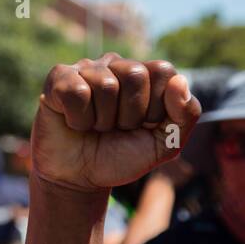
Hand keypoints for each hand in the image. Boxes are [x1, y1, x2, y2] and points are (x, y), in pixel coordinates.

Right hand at [30, 54, 200, 191]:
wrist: (80, 179)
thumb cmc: (121, 156)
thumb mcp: (164, 144)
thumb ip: (186, 115)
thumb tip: (179, 81)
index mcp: (144, 74)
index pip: (162, 70)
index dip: (155, 107)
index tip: (143, 126)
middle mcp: (115, 65)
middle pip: (134, 75)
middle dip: (128, 115)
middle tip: (116, 129)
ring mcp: (85, 68)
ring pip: (105, 85)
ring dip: (101, 120)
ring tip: (94, 128)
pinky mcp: (58, 79)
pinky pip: (76, 91)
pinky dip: (78, 119)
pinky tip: (74, 123)